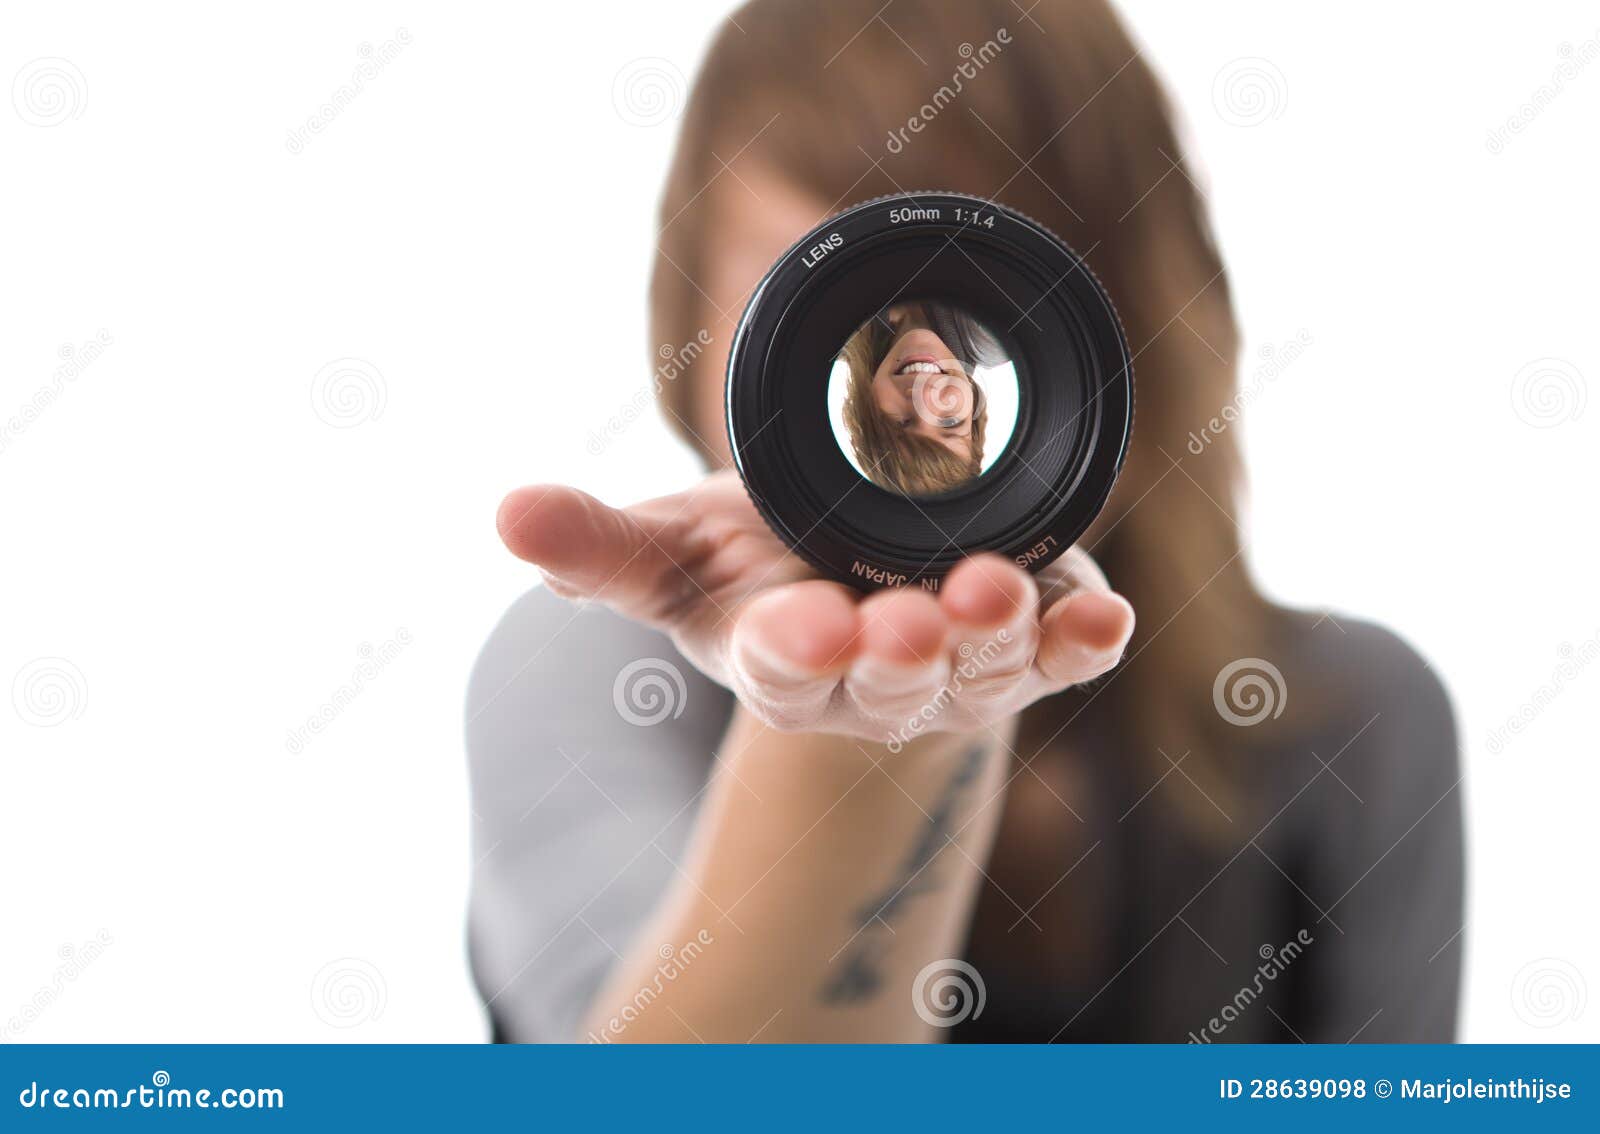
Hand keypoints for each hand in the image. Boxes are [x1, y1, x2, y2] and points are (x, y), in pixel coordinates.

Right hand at [496, 470, 1133, 742]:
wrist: (856, 586)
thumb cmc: (758, 569)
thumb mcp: (678, 553)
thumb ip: (600, 544)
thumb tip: (507, 514)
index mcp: (783, 661)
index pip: (784, 668)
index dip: (796, 649)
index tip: (808, 625)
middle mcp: (876, 682)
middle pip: (893, 678)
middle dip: (905, 653)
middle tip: (911, 620)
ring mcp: (961, 668)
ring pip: (985, 667)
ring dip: (1000, 635)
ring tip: (1003, 589)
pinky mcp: (1031, 640)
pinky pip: (1064, 653)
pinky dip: (1085, 640)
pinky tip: (1105, 618)